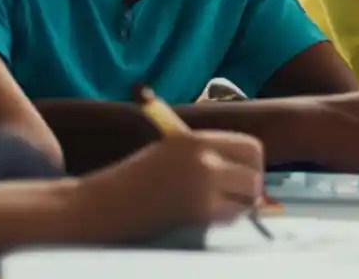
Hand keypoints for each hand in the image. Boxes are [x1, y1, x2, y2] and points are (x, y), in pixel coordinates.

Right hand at [74, 130, 263, 241]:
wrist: (102, 206)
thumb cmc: (134, 180)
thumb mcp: (172, 152)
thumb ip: (208, 156)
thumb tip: (250, 171)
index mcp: (196, 140)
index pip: (250, 147)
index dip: (252, 163)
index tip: (244, 175)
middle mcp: (204, 159)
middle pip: (255, 173)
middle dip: (251, 187)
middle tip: (238, 197)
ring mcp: (203, 186)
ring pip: (248, 197)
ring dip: (239, 205)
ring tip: (216, 207)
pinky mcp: (198, 213)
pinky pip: (231, 217)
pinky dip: (225, 219)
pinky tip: (204, 217)